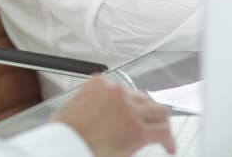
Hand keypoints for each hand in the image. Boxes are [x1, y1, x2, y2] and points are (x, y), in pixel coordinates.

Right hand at [51, 75, 174, 156]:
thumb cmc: (63, 134)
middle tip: (151, 123)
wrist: (64, 145)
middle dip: (147, 112)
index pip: (123, 90)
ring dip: (161, 123)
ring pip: (158, 112)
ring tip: (163, 134)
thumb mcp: (69, 108)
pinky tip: (169, 148)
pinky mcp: (138, 130)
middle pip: (143, 99)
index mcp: (100, 84)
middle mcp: (117, 92)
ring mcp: (129, 110)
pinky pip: (162, 132)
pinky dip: (168, 140)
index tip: (132, 113)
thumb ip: (85, 102)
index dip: (131, 104)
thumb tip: (89, 112)